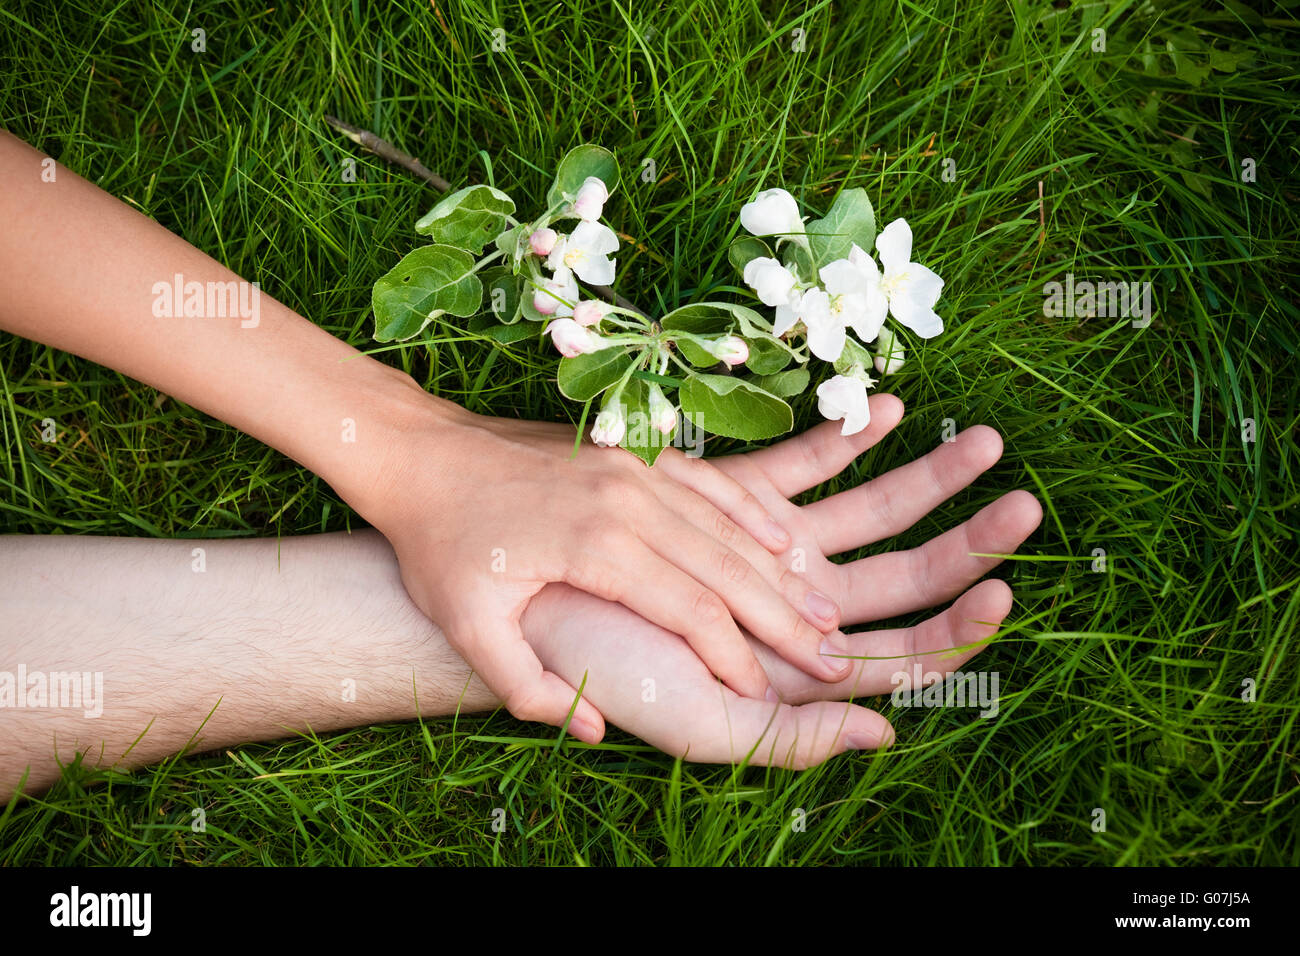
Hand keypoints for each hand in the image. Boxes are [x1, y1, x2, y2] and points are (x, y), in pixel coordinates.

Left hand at [368, 399, 856, 743]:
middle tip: (829, 659)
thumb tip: (596, 726)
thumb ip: (528, 685)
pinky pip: (706, 481)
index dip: (734, 657)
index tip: (762, 694)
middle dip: (782, 619)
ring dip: (778, 570)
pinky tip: (780, 536)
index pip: (692, 610)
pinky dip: (747, 511)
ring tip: (823, 609)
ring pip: (726, 524)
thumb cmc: (439, 544)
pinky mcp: (629, 450)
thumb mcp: (467, 626)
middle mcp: (627, 499)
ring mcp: (632, 467)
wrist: (419, 453)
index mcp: (595, 546)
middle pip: (727, 567)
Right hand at [519, 396, 1042, 766]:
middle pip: (903, 578)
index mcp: (801, 668)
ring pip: (869, 512)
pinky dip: (847, 437)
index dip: (959, 625)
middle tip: (1030, 507)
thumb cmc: (611, 671)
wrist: (530, 608)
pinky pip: (806, 464)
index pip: (904, 652)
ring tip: (988, 441)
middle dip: (969, 541)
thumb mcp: (701, 725)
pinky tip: (888, 406)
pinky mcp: (740, 500)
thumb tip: (887, 734)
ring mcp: (775, 550)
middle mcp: (800, 610)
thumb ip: (791, 741)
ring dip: (928, 476)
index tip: (1005, 587)